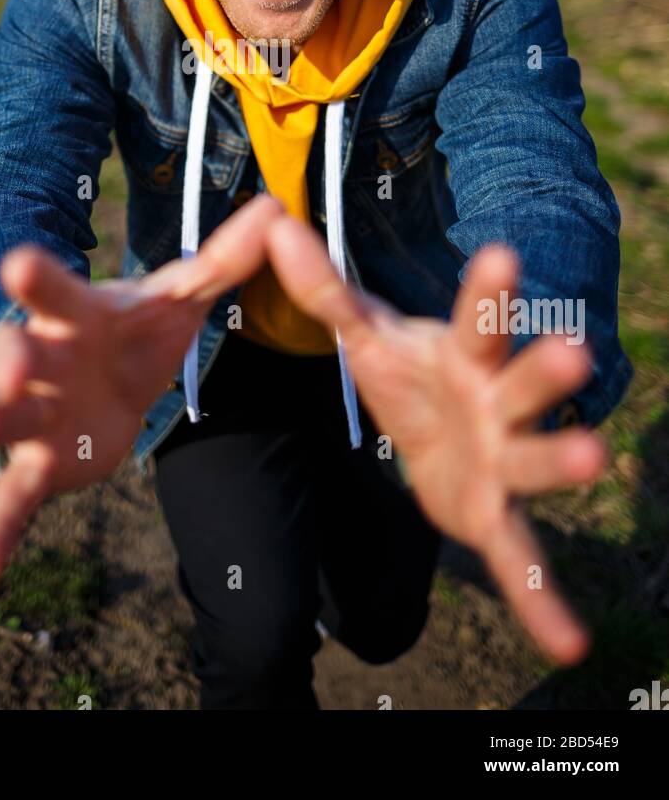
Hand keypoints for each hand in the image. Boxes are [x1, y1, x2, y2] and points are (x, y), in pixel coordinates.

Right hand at [0, 194, 282, 585]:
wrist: (107, 377)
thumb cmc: (136, 330)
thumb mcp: (179, 297)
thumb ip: (223, 260)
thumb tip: (276, 207)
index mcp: (77, 316)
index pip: (56, 292)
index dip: (39, 278)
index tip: (18, 263)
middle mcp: (45, 361)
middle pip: (16, 356)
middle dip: (8, 364)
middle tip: (9, 374)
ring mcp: (37, 416)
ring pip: (7, 422)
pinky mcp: (41, 466)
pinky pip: (13, 501)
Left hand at [264, 215, 606, 664]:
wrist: (435, 440)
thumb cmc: (414, 376)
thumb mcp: (368, 334)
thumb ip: (325, 288)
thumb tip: (276, 224)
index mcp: (466, 353)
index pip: (477, 316)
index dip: (488, 289)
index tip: (502, 256)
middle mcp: (498, 400)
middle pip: (523, 381)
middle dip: (546, 370)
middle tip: (574, 353)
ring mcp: (503, 458)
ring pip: (534, 456)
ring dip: (561, 460)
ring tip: (592, 458)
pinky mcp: (495, 515)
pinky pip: (520, 557)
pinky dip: (544, 600)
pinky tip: (570, 644)